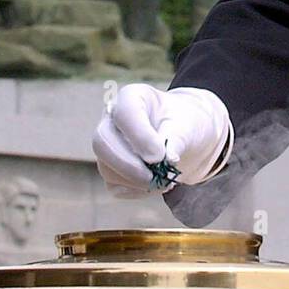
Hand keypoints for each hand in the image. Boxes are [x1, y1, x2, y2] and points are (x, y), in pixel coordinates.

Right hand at [93, 84, 231, 197]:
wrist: (183, 137)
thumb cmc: (183, 123)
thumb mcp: (186, 124)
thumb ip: (176, 138)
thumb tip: (168, 159)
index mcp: (131, 98)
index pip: (124, 113)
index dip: (140, 136)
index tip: (160, 155)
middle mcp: (112, 120)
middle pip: (102, 142)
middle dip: (129, 165)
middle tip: (155, 177)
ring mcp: (108, 145)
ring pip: (106, 168)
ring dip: (135, 182)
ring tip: (165, 182)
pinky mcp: (111, 169)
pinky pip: (115, 186)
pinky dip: (137, 191)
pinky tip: (157, 185)